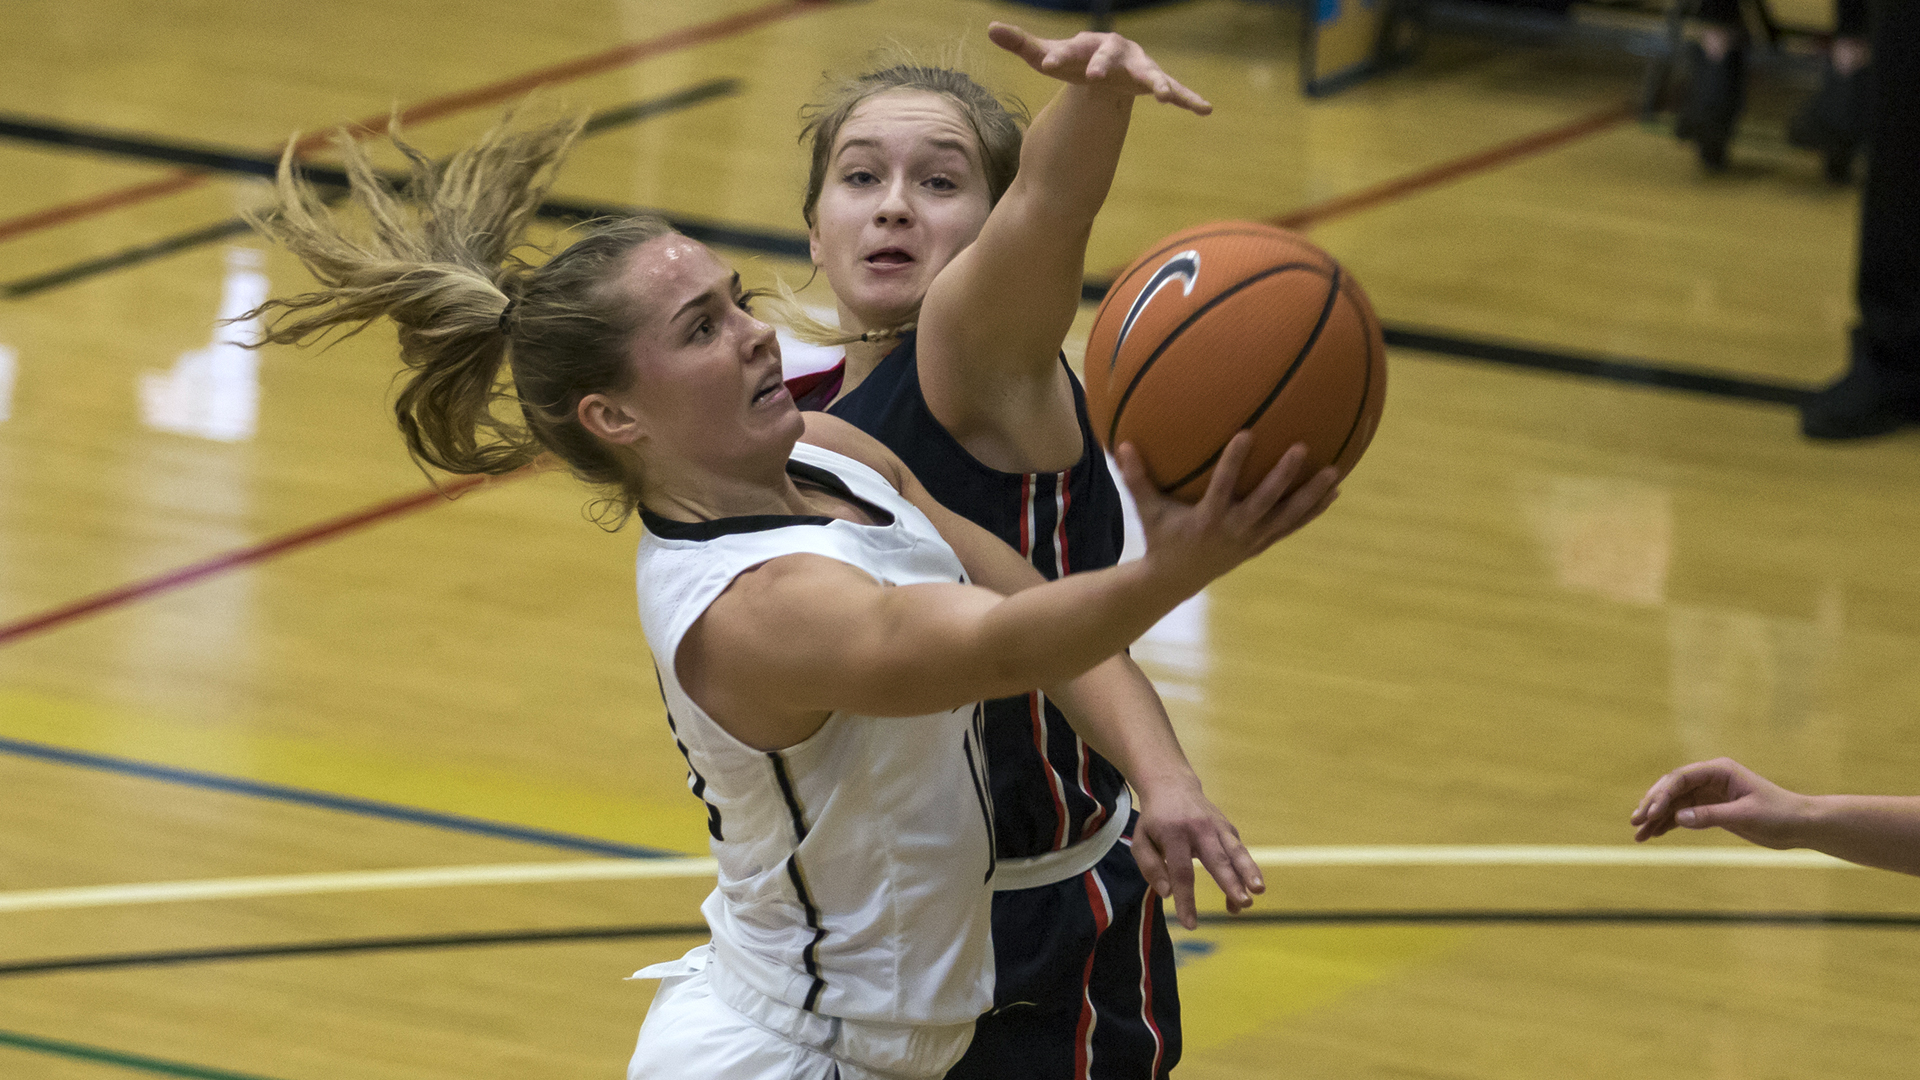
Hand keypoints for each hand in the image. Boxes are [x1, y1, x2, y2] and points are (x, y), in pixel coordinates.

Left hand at [987, 22, 1211, 114]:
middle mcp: (1119, 53)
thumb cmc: (1074, 60)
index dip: (1060, 57)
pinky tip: (1206, 111)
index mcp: (1091, 44)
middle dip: (1104, 64)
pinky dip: (1190, 99)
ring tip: (1164, 95)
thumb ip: (1022, 44)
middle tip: (1095, 74)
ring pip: (1150, 74)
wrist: (1104, 67)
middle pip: (1112, 56)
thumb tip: (990, 28)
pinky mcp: (1156, 84)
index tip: (1045, 65)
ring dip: (1158, 83)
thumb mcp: (1048, 55)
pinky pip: (1177, 90)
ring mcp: (1140, 68)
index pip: (1073, 50)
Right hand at [1116, 434, 1339, 594]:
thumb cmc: (1162, 539)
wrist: (1176, 581)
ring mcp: (1251, 539)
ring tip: (1335, 473)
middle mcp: (1234, 530)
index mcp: (1207, 520)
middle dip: (1283, 478)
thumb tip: (1121, 443)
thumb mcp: (1147, 511)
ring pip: (1286, 516)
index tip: (1246, 433)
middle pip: (1264, 503)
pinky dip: (1312, 511)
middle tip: (1301, 449)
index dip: (1234, 462)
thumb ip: (1137, 478)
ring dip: (1311, 496)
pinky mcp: (1261, 544)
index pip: (1222, 487)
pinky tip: (1333, 493)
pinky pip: (1291, 526)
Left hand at [1129, 777, 1264, 929]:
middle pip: (1217, 859)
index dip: (1186, 900)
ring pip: (1236, 851)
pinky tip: (1249, 890)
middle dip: (1231, 882)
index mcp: (1173, 833)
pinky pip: (1238, 851)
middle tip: (1244, 902)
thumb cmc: (1154, 820)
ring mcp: (1217, 826)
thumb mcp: (1140, 840)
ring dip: (1250, 871)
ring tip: (1259, 891)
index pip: (1181, 872)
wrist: (1171, 784)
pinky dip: (1246, 871)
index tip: (1190, 925)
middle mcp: (1199, 828)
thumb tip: (1168, 893)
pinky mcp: (1228, 827)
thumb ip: (1149, 867)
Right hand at [1631, 757, 1811, 847]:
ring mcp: (1710, 793)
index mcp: (1719, 770)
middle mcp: (1711, 778)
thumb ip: (1711, 815)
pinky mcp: (1712, 808)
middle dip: (1652, 804)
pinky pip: (1684, 814)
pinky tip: (1655, 834)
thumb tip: (1679, 817)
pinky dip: (1669, 823)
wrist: (1801, 825)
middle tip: (1635, 821)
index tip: (1649, 813)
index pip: (1681, 778)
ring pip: (1675, 802)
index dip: (1661, 794)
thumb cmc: (1779, 814)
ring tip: (1639, 834)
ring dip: (1657, 817)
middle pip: (1672, 788)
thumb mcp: (1746, 815)